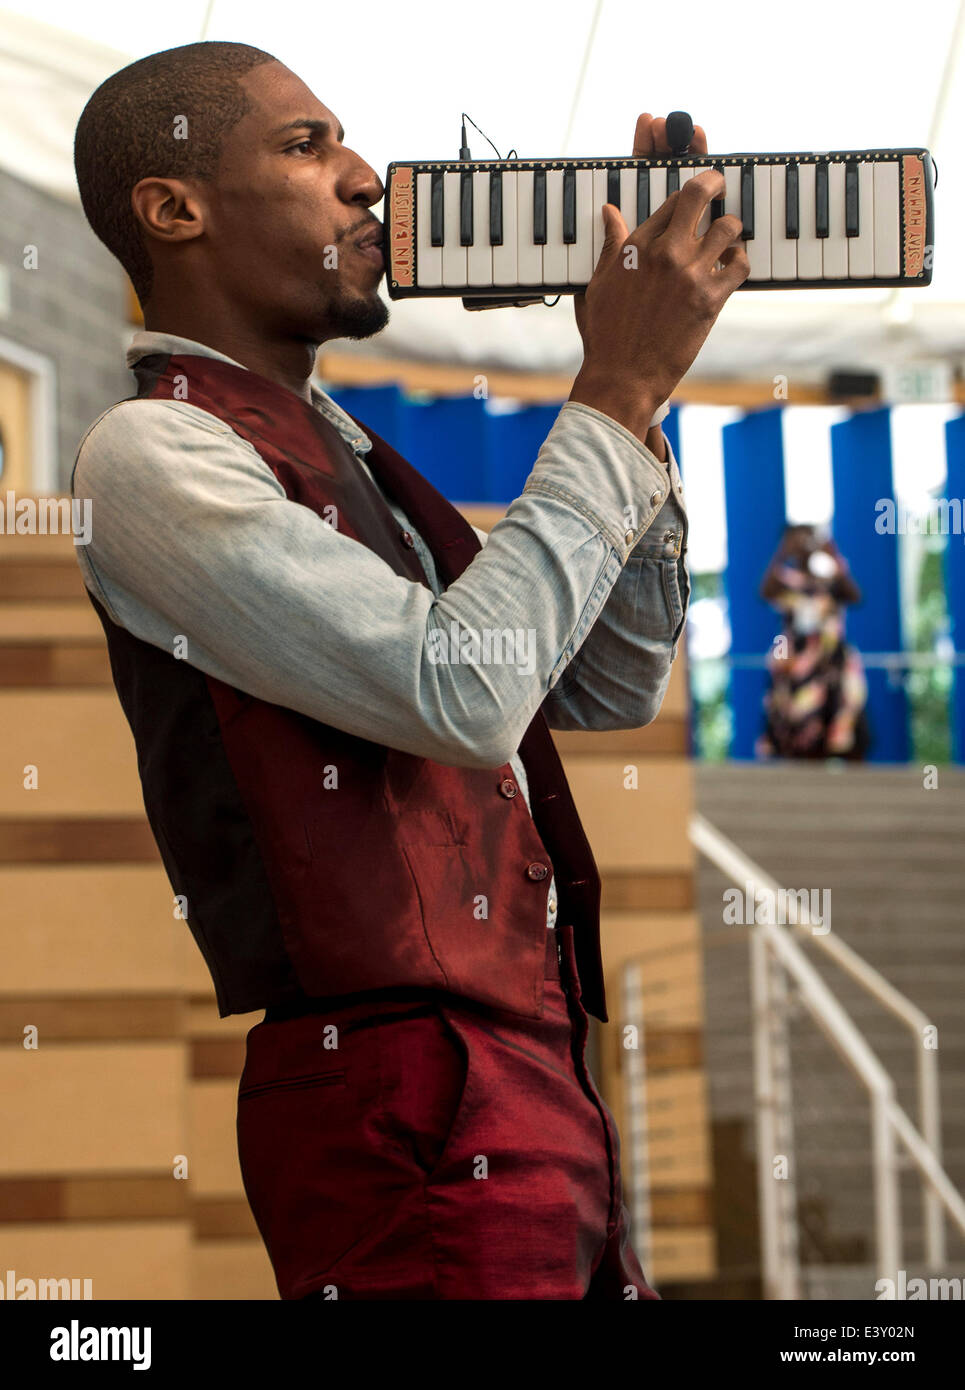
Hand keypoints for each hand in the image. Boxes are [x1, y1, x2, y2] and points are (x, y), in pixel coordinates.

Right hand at [569, 170, 748, 439]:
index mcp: (636, 247)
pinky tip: (732, 266)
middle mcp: (665, 253)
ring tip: (727, 238)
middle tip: (720, 186)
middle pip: (700, 196)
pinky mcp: (711, 300)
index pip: (672, 200)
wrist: (623, 377)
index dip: (688, 194)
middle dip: (714, 184)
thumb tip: (610, 214)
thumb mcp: (598, 285)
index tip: (696, 194)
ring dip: (731, 230)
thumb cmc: (606, 337)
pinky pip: (740, 265)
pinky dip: (740, 261)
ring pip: (728, 227)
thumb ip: (609, 245)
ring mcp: (690, 274)